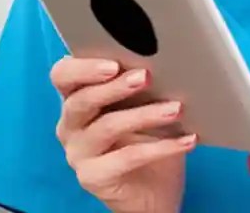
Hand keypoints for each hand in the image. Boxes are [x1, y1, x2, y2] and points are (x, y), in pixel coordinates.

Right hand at [50, 57, 195, 212]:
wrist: (151, 190)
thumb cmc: (147, 136)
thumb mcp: (145, 104)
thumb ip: (144, 83)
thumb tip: (172, 58)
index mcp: (77, 99)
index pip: (63, 76)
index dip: (83, 68)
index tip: (114, 63)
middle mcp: (71, 125)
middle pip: (80, 101)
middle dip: (114, 87)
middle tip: (145, 77)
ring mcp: (79, 153)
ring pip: (106, 127)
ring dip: (144, 115)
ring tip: (176, 108)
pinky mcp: (93, 177)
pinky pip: (127, 158)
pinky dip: (161, 147)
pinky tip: (186, 140)